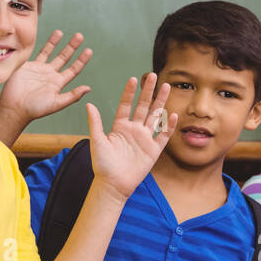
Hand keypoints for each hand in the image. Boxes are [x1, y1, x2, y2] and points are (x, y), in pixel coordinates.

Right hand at [0, 30, 92, 123]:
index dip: (81, 60)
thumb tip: (88, 88)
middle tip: (79, 36)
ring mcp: (40, 70)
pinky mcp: (28, 66)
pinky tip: (47, 37)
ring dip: (58, 43)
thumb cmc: (36, 108)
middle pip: (64, 58)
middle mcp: (51, 75)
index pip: (73, 69)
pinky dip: (44, 45)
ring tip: (63, 32)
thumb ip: (73, 95)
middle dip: (72, 47)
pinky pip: (38, 52)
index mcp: (59, 83)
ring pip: (51, 53)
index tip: (89, 50)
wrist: (15, 107)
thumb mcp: (57, 103)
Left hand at [87, 75, 176, 201]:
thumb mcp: (97, 141)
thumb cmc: (102, 165)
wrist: (113, 185)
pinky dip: (168, 126)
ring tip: (167, 88)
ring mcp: (145, 139)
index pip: (126, 105)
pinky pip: (163, 135)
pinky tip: (172, 114)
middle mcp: (134, 130)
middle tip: (154, 76)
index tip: (133, 79)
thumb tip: (89, 104)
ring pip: (155, 117)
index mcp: (120, 127)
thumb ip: (95, 123)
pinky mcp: (153, 150)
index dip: (130, 92)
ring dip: (161, 103)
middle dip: (149, 91)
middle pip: (144, 107)